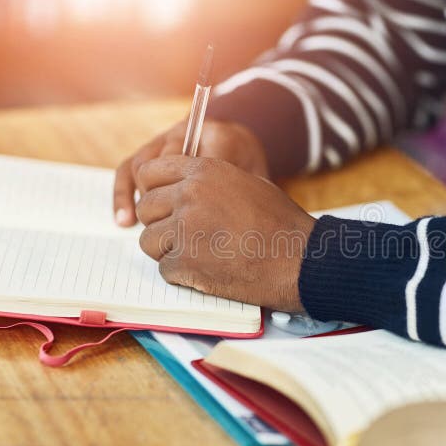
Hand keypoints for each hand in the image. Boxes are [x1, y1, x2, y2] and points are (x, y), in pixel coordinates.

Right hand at [114, 119, 267, 225]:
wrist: (238, 146)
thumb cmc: (246, 172)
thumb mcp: (253, 183)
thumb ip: (240, 198)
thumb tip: (220, 233)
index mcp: (218, 135)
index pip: (197, 169)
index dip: (193, 203)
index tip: (198, 230)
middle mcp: (187, 131)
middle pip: (165, 167)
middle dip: (167, 203)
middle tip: (175, 231)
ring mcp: (165, 137)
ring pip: (141, 168)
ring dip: (143, 203)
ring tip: (149, 231)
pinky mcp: (149, 149)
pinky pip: (127, 170)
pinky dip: (123, 196)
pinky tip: (125, 222)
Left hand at [135, 155, 315, 311]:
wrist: (299, 258)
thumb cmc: (280, 223)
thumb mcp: (245, 183)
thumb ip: (209, 182)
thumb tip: (181, 187)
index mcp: (204, 171)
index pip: (150, 172)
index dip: (153, 190)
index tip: (162, 204)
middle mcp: (189, 195)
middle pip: (146, 208)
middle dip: (159, 223)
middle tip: (182, 236)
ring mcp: (185, 229)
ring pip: (149, 241)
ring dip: (167, 251)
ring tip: (198, 255)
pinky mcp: (186, 262)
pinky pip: (165, 268)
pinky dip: (182, 274)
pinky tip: (208, 270)